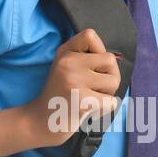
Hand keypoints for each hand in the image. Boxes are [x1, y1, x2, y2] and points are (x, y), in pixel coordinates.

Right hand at [23, 27, 122, 145]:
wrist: (41, 121)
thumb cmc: (61, 94)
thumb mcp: (64, 67)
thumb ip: (85, 56)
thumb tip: (116, 58)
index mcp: (64, 53)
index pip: (90, 35)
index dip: (99, 50)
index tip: (92, 66)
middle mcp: (68, 63)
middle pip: (110, 60)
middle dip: (109, 76)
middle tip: (93, 88)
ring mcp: (74, 82)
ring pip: (113, 81)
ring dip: (107, 93)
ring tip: (89, 98)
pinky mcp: (82, 101)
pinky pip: (111, 102)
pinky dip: (105, 108)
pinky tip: (89, 110)